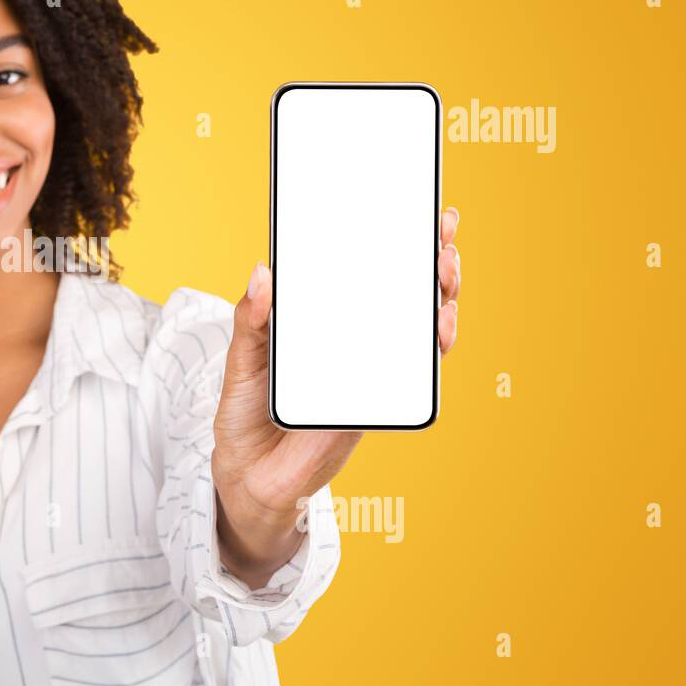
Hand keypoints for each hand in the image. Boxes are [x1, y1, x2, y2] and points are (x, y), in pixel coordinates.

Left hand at [212, 207, 462, 587]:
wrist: (251, 475)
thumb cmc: (244, 410)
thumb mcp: (240, 358)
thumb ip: (251, 319)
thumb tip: (262, 271)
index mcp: (319, 320)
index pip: (360, 271)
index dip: (390, 240)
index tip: (416, 210)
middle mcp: (350, 339)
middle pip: (400, 293)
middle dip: (430, 261)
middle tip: (441, 238)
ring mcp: (368, 367)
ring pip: (416, 326)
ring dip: (440, 298)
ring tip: (444, 274)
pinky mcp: (377, 399)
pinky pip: (413, 370)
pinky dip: (431, 346)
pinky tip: (438, 328)